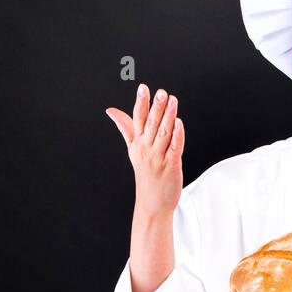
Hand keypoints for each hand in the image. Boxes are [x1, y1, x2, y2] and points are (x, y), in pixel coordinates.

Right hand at [106, 83, 183, 217]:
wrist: (151, 203)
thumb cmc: (145, 174)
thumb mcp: (132, 149)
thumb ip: (125, 127)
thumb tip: (111, 111)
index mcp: (137, 143)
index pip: (137, 118)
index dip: (141, 103)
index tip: (143, 88)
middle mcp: (146, 149)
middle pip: (151, 124)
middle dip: (155, 107)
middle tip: (160, 92)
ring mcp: (158, 157)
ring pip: (163, 133)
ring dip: (168, 116)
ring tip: (172, 101)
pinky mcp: (171, 166)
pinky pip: (174, 148)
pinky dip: (177, 135)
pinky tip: (179, 124)